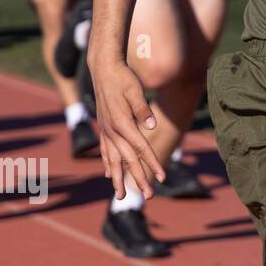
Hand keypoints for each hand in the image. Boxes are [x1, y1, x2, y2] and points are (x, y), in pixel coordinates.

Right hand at [89, 56, 165, 199]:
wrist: (103, 69)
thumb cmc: (123, 78)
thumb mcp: (135, 90)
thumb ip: (142, 109)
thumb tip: (151, 124)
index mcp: (122, 124)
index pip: (141, 149)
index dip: (152, 164)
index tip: (162, 178)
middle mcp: (112, 131)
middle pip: (128, 160)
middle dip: (139, 178)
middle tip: (149, 195)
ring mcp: (106, 130)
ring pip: (113, 159)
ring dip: (118, 178)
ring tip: (121, 195)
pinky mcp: (103, 127)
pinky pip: (105, 150)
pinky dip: (108, 163)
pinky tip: (109, 173)